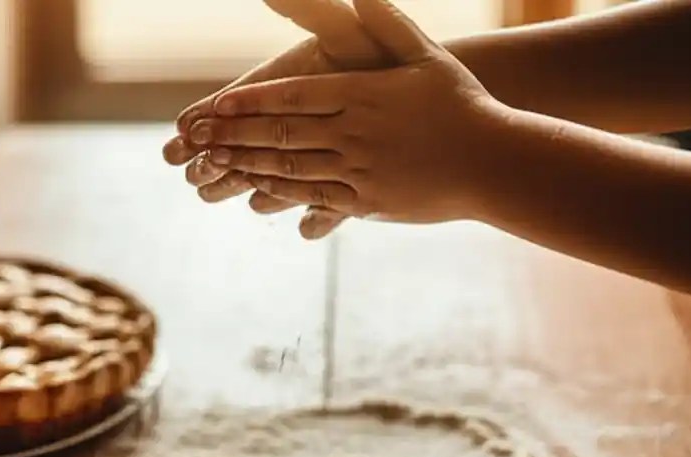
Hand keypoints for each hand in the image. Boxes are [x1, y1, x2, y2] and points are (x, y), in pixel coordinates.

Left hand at [188, 0, 506, 225]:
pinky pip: (315, 199)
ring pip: (290, 168)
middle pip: (280, 133)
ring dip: (246, 166)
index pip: (291, 96)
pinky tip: (255, 193)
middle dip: (232, 137)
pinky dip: (282, 194)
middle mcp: (353, 132)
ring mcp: (359, 170)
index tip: (213, 107)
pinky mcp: (368, 203)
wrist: (496, 161)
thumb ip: (385, 21)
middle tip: (194, 141)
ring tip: (211, 166)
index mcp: (361, 93)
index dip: (249, 103)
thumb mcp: (423, 54)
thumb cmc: (462, 103)